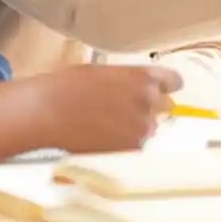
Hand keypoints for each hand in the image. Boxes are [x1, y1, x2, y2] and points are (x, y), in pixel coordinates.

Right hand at [33, 65, 182, 152]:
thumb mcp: (104, 72)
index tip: (160, 91)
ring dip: (135, 128)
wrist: (46, 112)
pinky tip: (101, 138)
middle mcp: (149, 101)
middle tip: (123, 111)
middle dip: (149, 109)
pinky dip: (123, 145)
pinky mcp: (130, 149)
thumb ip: (130, 80)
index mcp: (144, 77)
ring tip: (105, 126)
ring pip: (149, 128)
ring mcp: (142, 127)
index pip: (174, 81)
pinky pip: (135, 146)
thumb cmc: (68, 86)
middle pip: (165, 107)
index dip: (166, 87)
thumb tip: (143, 89)